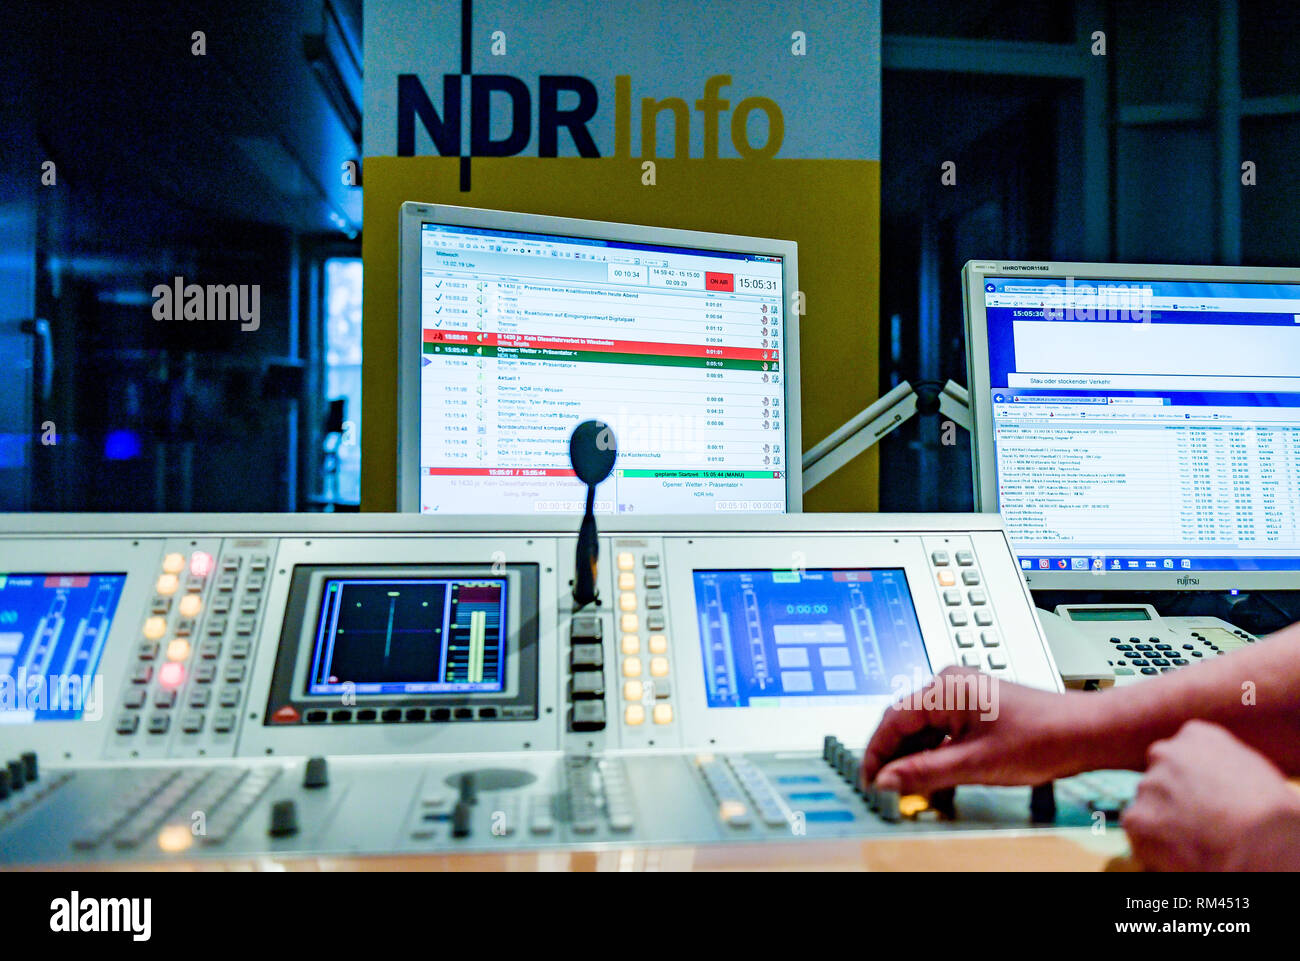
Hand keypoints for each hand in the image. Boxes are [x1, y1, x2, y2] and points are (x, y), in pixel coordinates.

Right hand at [862, 666, 1096, 794]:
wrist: (1085, 732)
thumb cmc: (1043, 736)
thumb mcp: (976, 763)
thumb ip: (926, 772)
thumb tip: (888, 780)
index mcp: (944, 687)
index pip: (892, 720)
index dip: (876, 753)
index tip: (868, 780)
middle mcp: (949, 684)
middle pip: (904, 722)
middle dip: (893, 756)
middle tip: (885, 788)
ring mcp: (962, 694)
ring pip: (922, 728)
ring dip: (913, 756)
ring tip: (909, 785)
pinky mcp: (974, 707)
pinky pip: (940, 729)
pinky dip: (933, 752)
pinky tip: (934, 774)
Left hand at [1122, 720, 1299, 870]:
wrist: (1262, 838)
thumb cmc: (1270, 808)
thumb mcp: (1249, 767)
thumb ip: (1219, 763)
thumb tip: (1209, 776)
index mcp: (1195, 735)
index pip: (1179, 753)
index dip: (1189, 779)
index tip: (1202, 796)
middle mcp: (1164, 753)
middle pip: (1159, 777)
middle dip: (1172, 797)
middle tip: (1196, 819)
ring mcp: (1147, 784)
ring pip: (1149, 804)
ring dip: (1164, 819)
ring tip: (1196, 836)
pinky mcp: (1136, 817)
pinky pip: (1140, 831)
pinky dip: (1155, 843)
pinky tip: (1182, 850)